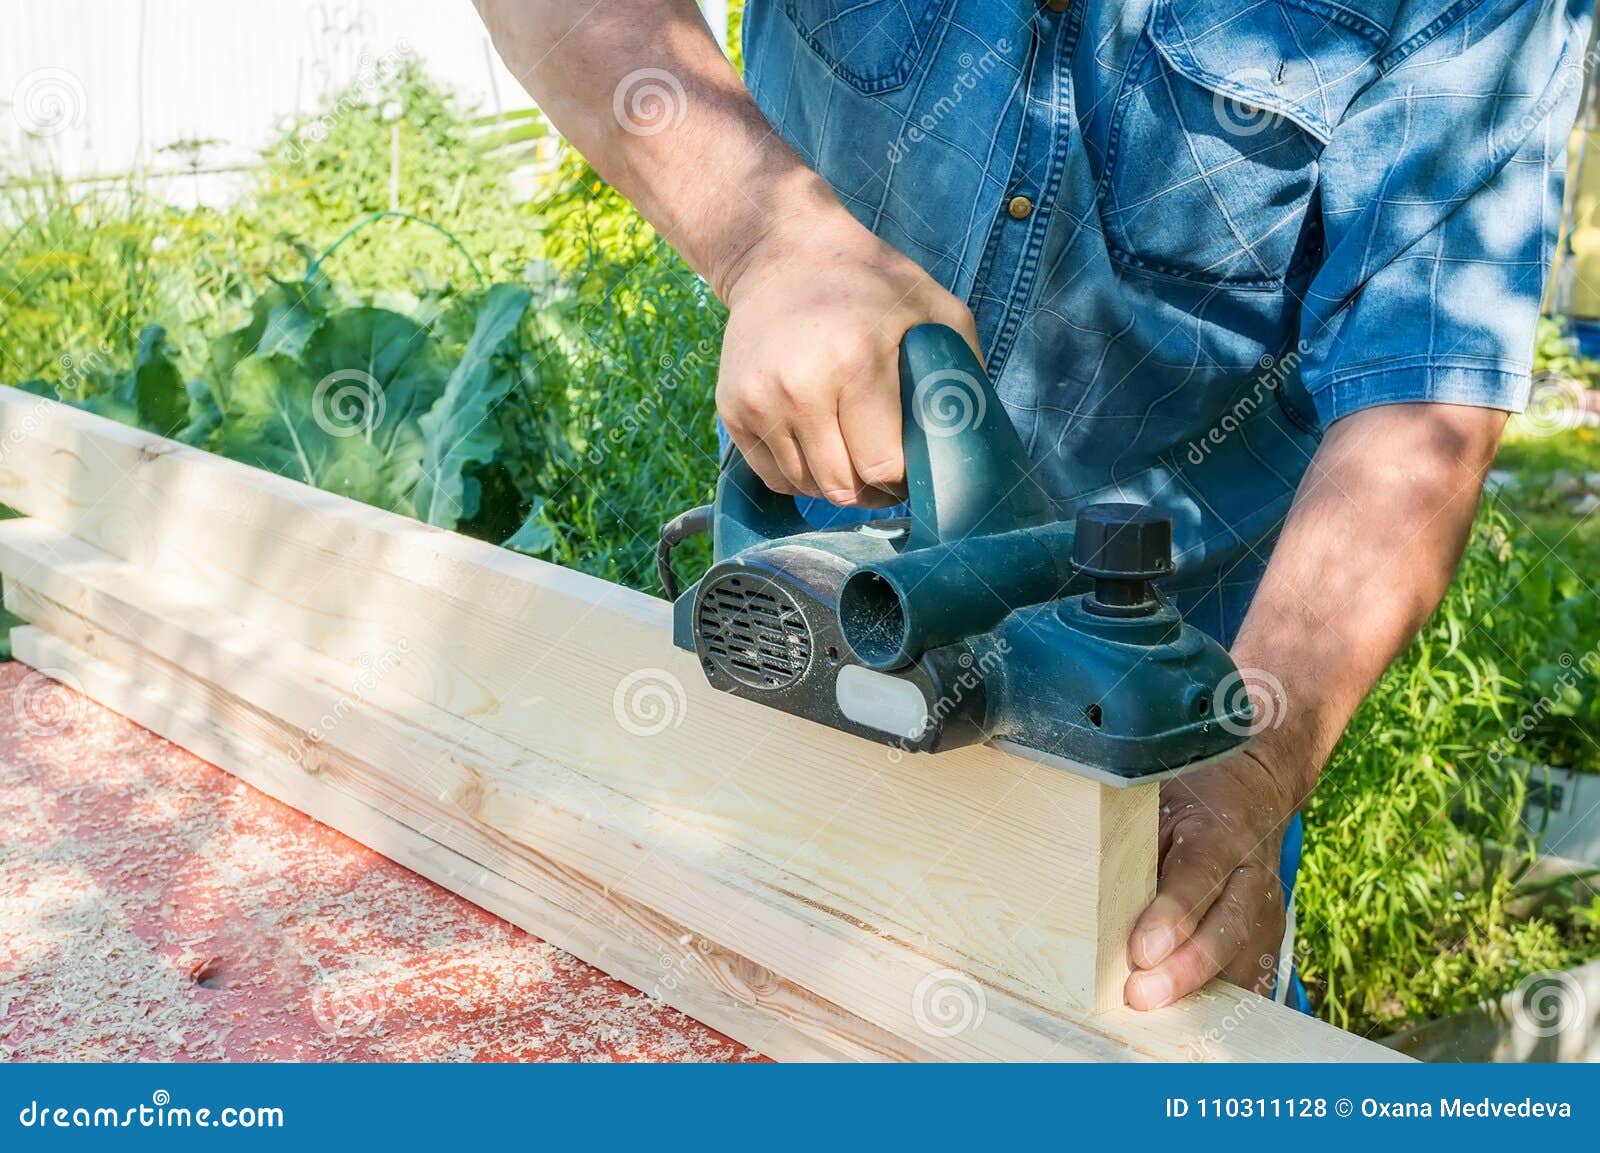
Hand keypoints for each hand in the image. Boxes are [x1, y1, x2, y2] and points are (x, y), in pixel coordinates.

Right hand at [714, 210, 979, 506]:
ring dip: (834, 484)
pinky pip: (772, 476)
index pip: (882, 466)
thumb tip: (971, 439)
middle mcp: (799, 387)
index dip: (904, 478)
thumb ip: (961, 368)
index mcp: (856, 362)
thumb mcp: (933, 306)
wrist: (780, 251)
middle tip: (887, 472)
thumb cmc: (869, 281)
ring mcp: (758, 400)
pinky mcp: (732, 409)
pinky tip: (820, 447)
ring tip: (853, 456)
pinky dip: (799, 475)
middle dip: (871, 491)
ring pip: (804, 488)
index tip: (913, 467)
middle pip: (841, 487)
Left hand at [1124, 750, 1297, 1009]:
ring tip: (1161, 1022)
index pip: (1198, 876)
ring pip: (1243, 960)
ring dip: (1202, 994)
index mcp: (1221, 833)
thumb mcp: (1157, 804)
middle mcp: (1251, 875)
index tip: (1140, 950)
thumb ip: (1134, 848)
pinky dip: (1226, 1003)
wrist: (1254, 792)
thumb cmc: (1188, 799)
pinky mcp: (1271, 935)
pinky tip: (1195, 1025)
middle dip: (1183, 969)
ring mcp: (1268, 909)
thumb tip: (1092, 895)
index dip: (1171, 916)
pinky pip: (1253, 976)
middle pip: (1225, 929)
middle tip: (1141, 996)